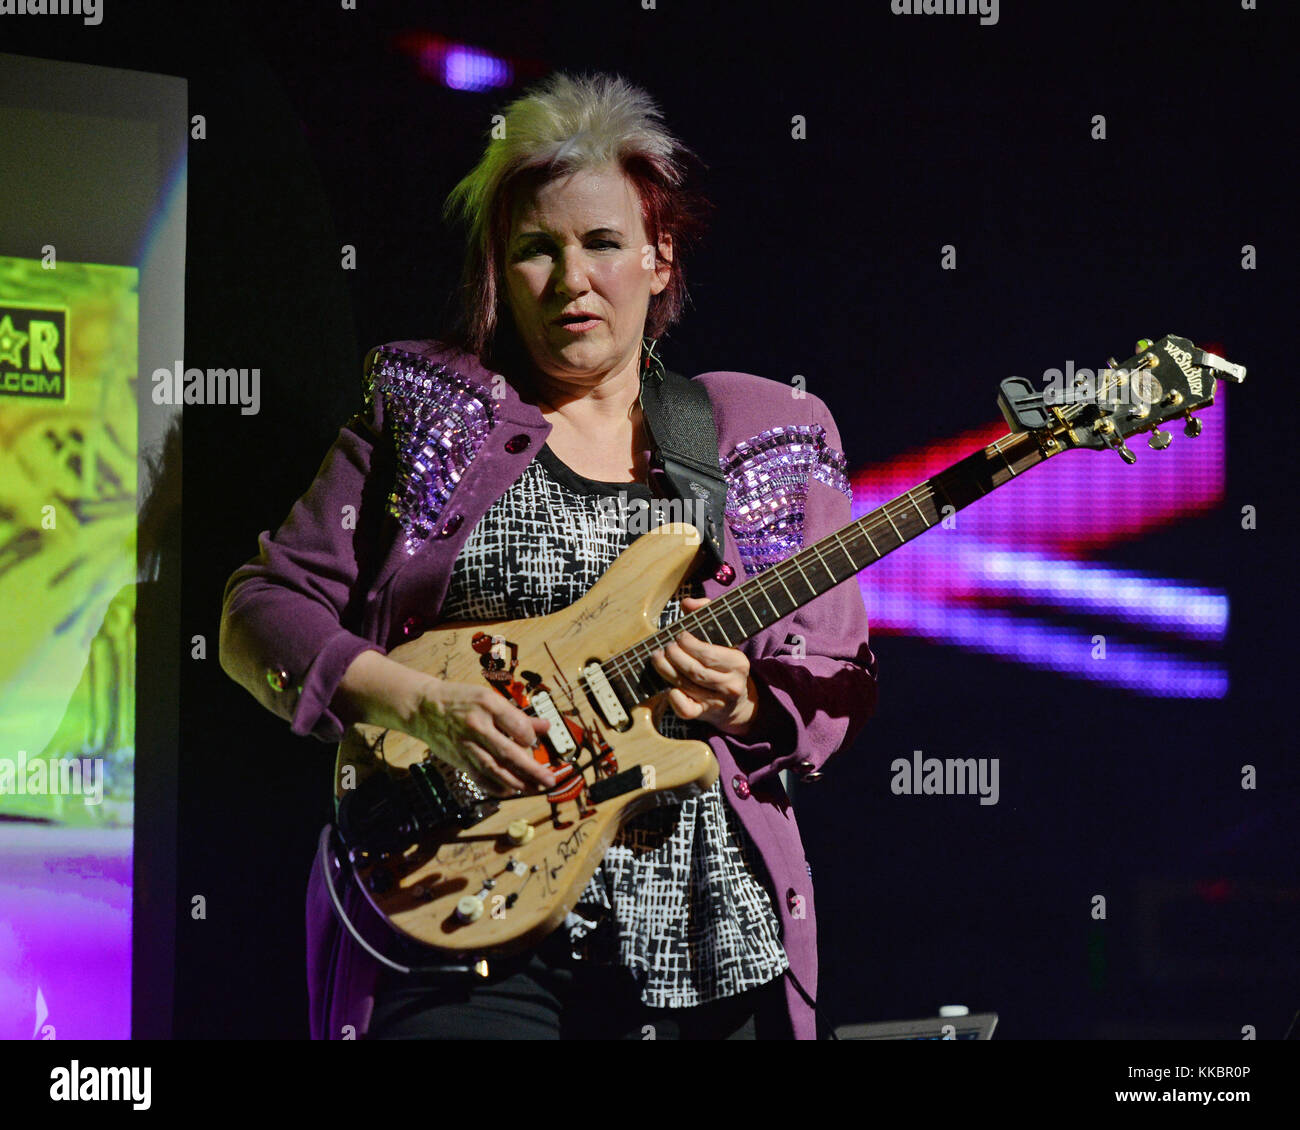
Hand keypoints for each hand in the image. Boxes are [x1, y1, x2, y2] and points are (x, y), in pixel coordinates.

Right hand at [336, 651, 554, 796]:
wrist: (424, 708)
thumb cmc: (461, 700)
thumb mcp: (490, 699)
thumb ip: (518, 716)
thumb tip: (545, 727)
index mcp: (488, 705)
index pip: (517, 726)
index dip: (530, 738)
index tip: (535, 742)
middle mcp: (477, 726)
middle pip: (508, 752)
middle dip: (532, 769)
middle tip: (549, 780)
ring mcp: (466, 745)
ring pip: (494, 769)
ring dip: (517, 782)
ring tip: (534, 788)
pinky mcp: (459, 759)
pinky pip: (479, 777)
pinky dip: (496, 786)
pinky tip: (510, 790)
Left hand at [650, 595, 762, 736]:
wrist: (737, 703)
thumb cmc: (724, 662)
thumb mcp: (723, 638)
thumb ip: (706, 613)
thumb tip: (688, 603)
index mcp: (738, 663)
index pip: (709, 654)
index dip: (689, 644)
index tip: (678, 635)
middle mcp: (730, 684)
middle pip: (695, 670)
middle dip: (675, 656)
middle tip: (665, 646)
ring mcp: (717, 702)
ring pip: (686, 686)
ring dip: (666, 670)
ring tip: (657, 657)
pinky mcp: (704, 714)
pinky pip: (686, 710)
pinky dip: (674, 699)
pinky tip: (668, 686)